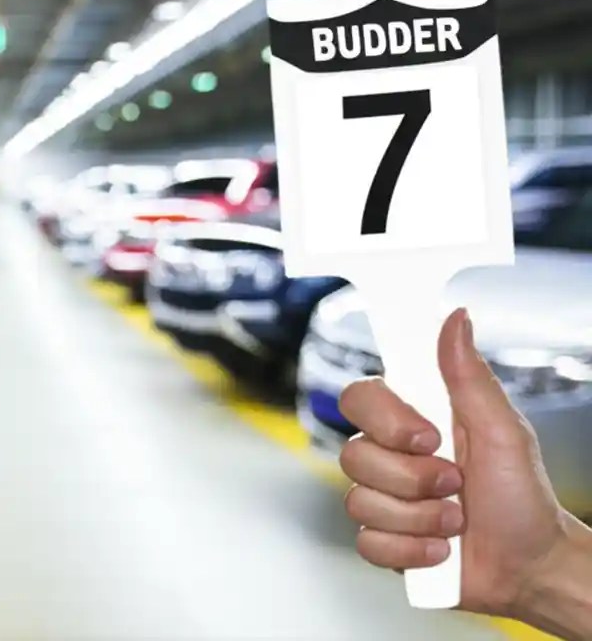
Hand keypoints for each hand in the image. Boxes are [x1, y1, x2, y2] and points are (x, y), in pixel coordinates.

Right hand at [338, 308, 577, 618]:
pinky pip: (367, 543)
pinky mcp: (382, 542)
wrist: (532, 567)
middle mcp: (391, 457)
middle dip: (412, 478)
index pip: (358, 398)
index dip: (385, 420)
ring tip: (456, 521)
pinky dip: (410, 551)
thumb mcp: (504, 432)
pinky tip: (440, 550)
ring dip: (419, 518)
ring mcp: (383, 500)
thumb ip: (469, 377)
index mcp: (413, 421)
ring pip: (359, 502)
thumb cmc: (524, 497)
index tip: (428, 436)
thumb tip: (456, 319)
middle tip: (455, 484)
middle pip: (353, 455)